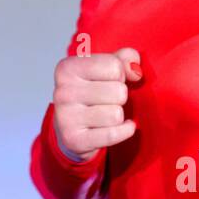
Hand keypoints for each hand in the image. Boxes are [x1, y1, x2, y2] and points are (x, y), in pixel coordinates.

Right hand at [52, 47, 141, 162]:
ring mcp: (66, 117)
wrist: (70, 126)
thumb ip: (125, 58)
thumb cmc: (92, 92)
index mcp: (68, 67)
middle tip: (107, 100)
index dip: (120, 75)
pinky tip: (116, 127)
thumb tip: (135, 70)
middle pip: (118, 92)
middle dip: (120, 97)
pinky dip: (123, 131)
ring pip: (116, 114)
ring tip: (105, 114)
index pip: (114, 66)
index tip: (107, 80)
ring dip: (118, 116)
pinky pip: (113, 134)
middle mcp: (63, 91)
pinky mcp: (73, 139)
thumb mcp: (105, 67)